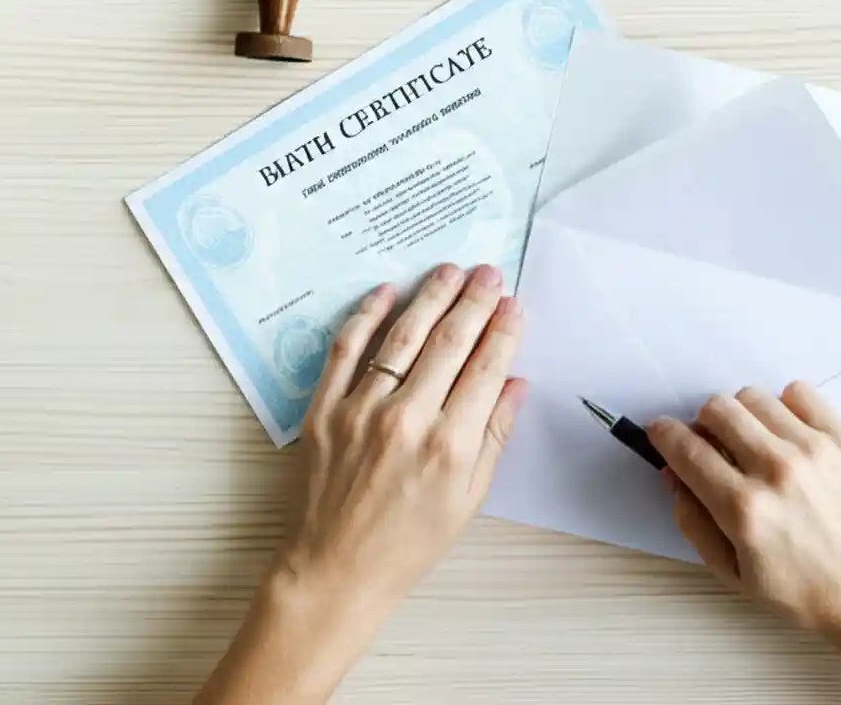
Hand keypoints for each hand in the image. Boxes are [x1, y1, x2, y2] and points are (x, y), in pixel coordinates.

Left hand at [276, 263, 524, 616]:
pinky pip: (346, 350)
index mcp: (451, 445)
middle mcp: (408, 420)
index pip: (486, 368)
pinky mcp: (324, 410)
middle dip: (475, 301)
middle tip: (490, 273)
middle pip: (449, 342)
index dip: (504, 330)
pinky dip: (366, 315)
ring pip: (402, 336)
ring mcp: (361, 411)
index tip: (514, 305)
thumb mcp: (468, 499)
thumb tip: (515, 385)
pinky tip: (386, 291)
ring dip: (430, 296)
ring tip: (450, 270)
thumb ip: (493, 436)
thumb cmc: (407, 543)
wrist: (336, 569)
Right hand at [648, 381, 840, 634]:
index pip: (685, 449)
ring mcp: (813, 450)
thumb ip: (692, 522)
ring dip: (741, 415)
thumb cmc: (805, 591)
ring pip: (753, 397)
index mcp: (743, 509)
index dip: (664, 435)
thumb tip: (672, 475)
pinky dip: (783, 407)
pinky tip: (786, 435)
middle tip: (711, 445)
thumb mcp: (733, 573)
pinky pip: (799, 394)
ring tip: (751, 443)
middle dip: (701, 423)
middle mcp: (775, 472)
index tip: (662, 433)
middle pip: (716, 409)